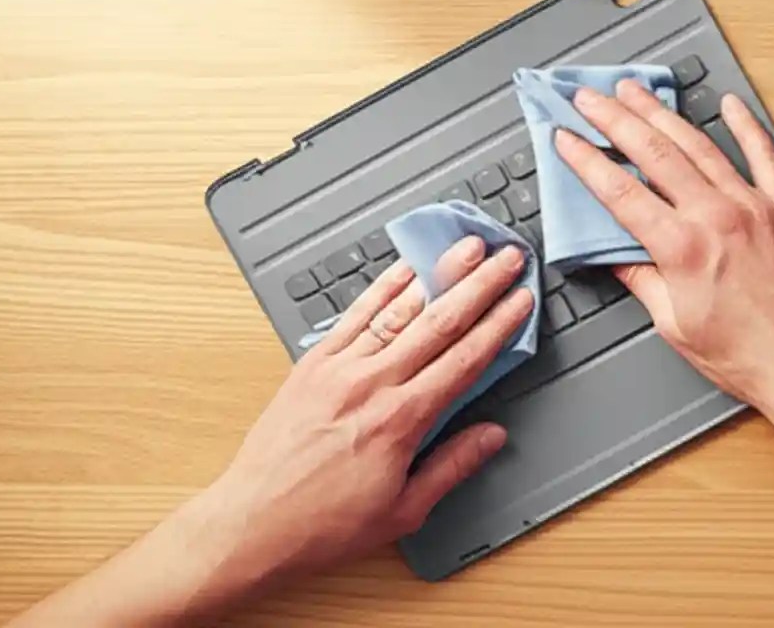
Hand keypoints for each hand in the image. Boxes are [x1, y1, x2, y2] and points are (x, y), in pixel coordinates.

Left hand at [197, 238, 532, 588]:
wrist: (252, 523)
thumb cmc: (323, 524)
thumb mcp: (403, 511)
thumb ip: (452, 466)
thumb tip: (492, 436)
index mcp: (401, 421)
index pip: (464, 360)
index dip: (498, 325)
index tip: (521, 300)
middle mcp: (372, 385)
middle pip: (439, 323)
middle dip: (480, 286)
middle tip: (507, 258)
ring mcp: (339, 369)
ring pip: (399, 310)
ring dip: (437, 275)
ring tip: (465, 248)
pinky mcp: (312, 365)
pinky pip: (354, 315)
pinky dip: (382, 288)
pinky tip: (404, 269)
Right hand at [555, 81, 773, 419]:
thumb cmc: (745, 357)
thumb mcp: (674, 325)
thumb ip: (642, 280)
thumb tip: (613, 255)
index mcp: (682, 248)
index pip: (620, 191)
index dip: (586, 160)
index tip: (566, 138)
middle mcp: (717, 217)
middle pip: (653, 153)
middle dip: (615, 119)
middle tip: (590, 97)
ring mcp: (755, 206)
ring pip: (700, 146)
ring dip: (663, 113)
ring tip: (636, 91)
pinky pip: (765, 154)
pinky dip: (746, 125)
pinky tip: (728, 103)